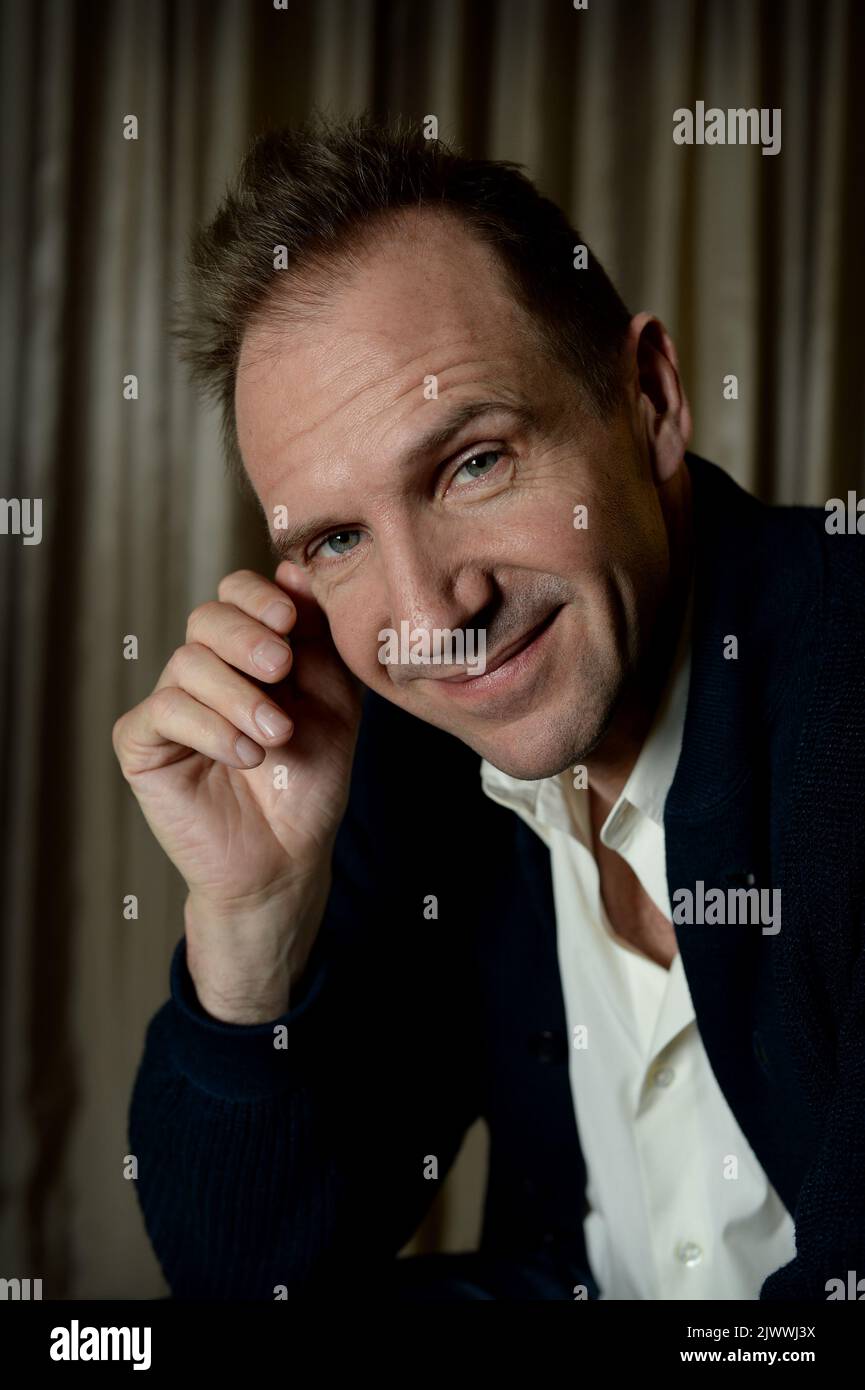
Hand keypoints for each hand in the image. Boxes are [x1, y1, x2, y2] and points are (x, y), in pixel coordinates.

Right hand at [112, 562, 362, 1018]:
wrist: (286, 859)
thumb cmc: (309, 784)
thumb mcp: (334, 704)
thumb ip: (319, 641)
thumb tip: (293, 571)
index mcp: (249, 654)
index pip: (236, 594)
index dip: (258, 596)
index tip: (289, 618)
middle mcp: (205, 672)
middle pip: (207, 618)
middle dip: (248, 638)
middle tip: (281, 671)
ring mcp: (170, 706)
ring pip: (187, 663)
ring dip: (239, 697)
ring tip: (275, 737)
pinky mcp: (142, 744)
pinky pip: (164, 711)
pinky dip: (210, 728)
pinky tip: (245, 756)